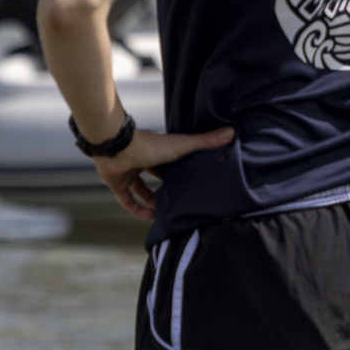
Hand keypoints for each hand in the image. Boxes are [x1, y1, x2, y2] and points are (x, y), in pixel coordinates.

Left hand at [92, 125, 235, 222]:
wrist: (117, 148)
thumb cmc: (150, 145)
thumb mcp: (182, 145)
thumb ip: (205, 141)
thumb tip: (232, 132)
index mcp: (158, 151)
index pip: (170, 162)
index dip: (179, 171)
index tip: (190, 181)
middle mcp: (142, 160)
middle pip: (155, 175)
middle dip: (165, 188)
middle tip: (178, 200)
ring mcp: (128, 172)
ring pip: (140, 188)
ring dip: (151, 201)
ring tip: (164, 212)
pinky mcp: (117, 183)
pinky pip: (126, 200)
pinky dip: (136, 209)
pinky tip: (148, 217)